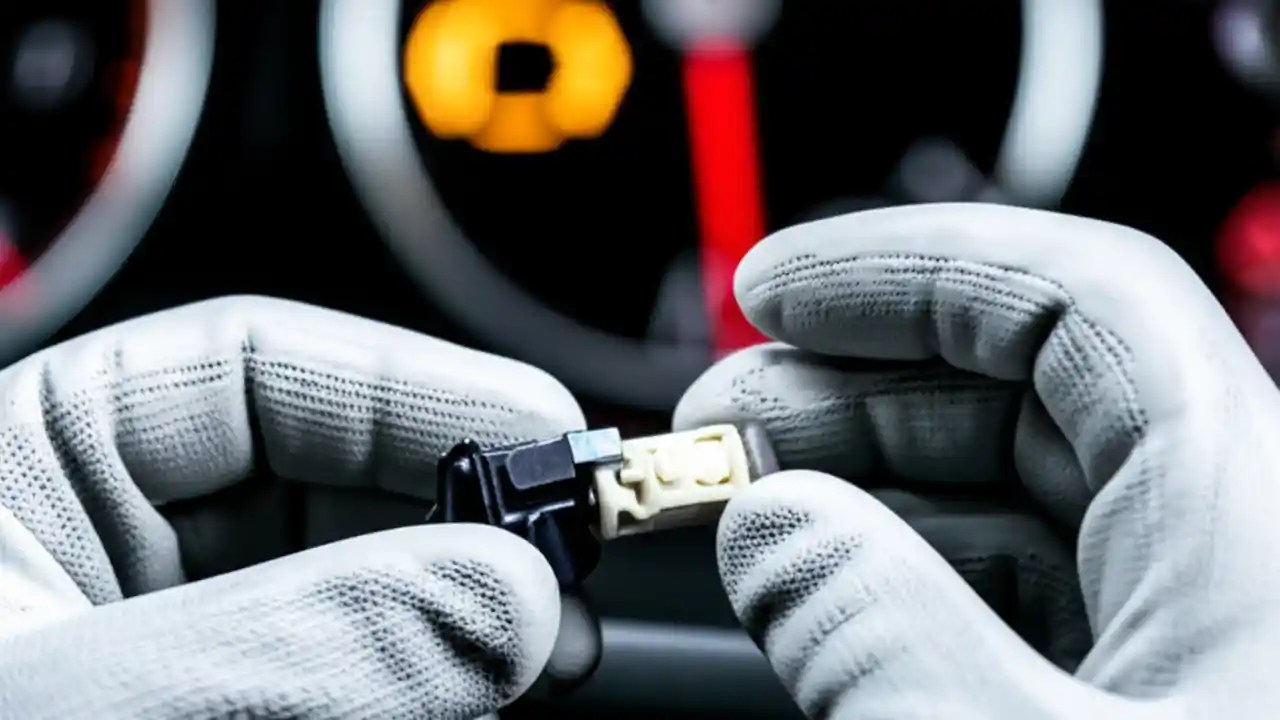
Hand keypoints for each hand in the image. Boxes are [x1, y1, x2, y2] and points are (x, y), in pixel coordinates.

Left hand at [0, 296, 583, 718]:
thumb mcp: (76, 712)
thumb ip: (290, 654)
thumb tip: (501, 601)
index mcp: (44, 464)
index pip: (262, 369)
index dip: (422, 389)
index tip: (545, 441)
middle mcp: (127, 544)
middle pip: (342, 472)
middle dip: (465, 511)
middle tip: (562, 563)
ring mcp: (196, 640)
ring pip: (374, 580)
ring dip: (469, 607)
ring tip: (542, 653)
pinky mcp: (247, 710)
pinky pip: (366, 674)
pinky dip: (438, 686)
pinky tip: (479, 698)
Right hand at [676, 203, 1278, 716]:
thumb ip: (878, 633)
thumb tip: (774, 534)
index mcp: (1247, 511)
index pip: (1077, 296)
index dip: (907, 269)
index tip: (774, 291)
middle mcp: (1235, 544)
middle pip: (1025, 395)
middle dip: (848, 390)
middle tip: (721, 425)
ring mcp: (1199, 624)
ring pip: (1018, 500)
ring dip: (862, 491)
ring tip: (746, 515)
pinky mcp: (1161, 690)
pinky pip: (1030, 597)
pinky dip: (914, 580)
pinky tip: (829, 593)